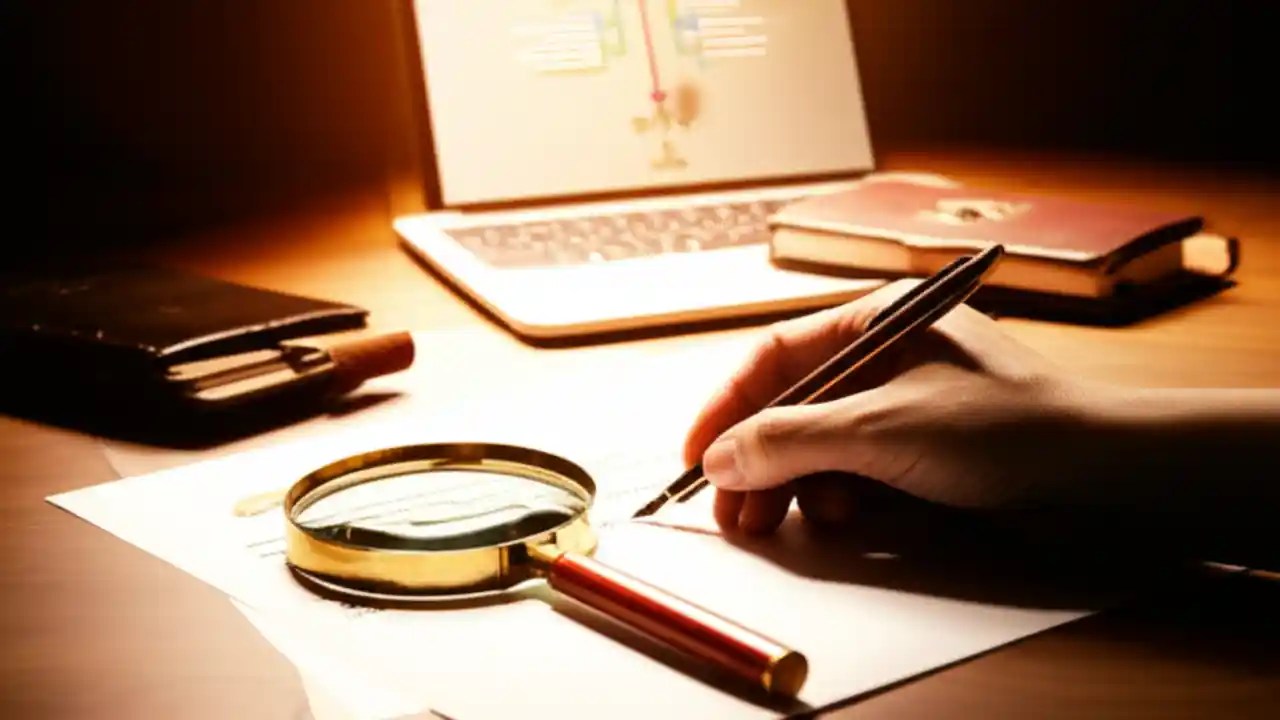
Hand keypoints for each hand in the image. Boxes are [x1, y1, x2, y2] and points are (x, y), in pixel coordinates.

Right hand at [683, 280, 1108, 534]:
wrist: (1102, 475)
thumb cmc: (1001, 427)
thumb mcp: (880, 429)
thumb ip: (789, 441)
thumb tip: (717, 458)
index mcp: (873, 319)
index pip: (774, 356)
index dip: (725, 406)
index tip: (694, 456)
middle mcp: (883, 354)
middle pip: (791, 405)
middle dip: (758, 460)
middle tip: (732, 513)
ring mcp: (903, 403)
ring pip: (820, 444)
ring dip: (796, 485)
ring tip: (782, 524)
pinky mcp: (923, 449)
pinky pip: (857, 470)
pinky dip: (840, 496)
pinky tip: (847, 517)